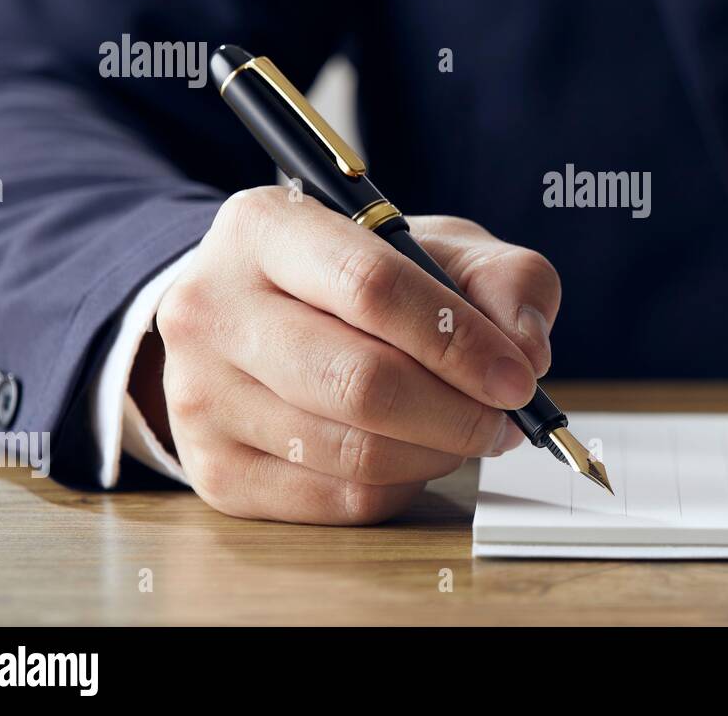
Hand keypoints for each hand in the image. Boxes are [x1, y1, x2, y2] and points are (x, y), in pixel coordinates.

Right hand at [148, 187, 559, 523]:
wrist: (255, 317)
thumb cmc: (355, 279)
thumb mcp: (437, 246)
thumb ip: (502, 278)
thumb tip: (526, 350)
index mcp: (264, 228)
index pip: (372, 288)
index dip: (460, 341)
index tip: (517, 378)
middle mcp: (212, 309)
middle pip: (359, 382)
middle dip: (458, 412)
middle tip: (504, 418)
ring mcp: (201, 396)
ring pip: (352, 452)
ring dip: (438, 453)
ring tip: (466, 430)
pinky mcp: (213, 470)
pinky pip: (337, 500)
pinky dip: (400, 485)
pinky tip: (414, 453)